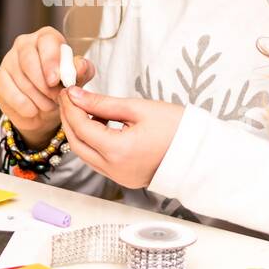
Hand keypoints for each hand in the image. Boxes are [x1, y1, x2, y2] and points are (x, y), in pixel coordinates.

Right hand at [0, 26, 95, 147]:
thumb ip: (82, 71)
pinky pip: (11, 95)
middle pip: (29, 60)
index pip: (47, 41)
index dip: (50, 61)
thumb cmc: (62, 87)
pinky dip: (26, 107)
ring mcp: (9, 61)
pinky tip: (34, 110)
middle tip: (56, 98)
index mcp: (47, 37)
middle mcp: (25, 44)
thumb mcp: (77, 79)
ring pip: (21, 80)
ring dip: (39, 98)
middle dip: (44, 84)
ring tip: (49, 105)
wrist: (44, 109)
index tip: (55, 80)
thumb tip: (80, 66)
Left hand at [58, 85, 183, 189]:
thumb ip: (103, 103)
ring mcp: (119, 177)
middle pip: (77, 144)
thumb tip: (76, 96)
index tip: (67, 90)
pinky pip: (98, 161)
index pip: (81, 127)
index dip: (71, 107)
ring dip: (79, 132)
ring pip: (85, 155)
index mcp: (118, 151)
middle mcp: (114, 169)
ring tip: (82, 108)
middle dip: (69, 120)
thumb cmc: (177, 128)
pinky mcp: (124, 178)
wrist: (200, 153)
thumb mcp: (139, 108)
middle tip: (68, 99)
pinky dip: (92, 143)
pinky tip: (96, 125)